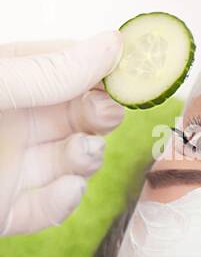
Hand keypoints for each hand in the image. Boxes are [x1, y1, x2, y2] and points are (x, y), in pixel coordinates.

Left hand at [0, 32, 124, 235]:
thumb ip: (46, 71)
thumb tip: (111, 44)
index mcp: (2, 81)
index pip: (66, 66)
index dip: (102, 71)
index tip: (131, 77)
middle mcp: (7, 122)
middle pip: (78, 115)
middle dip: (99, 117)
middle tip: (99, 119)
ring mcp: (7, 168)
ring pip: (73, 163)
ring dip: (87, 160)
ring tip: (76, 156)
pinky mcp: (4, 212)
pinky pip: (50, 209)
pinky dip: (61, 203)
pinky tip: (56, 191)